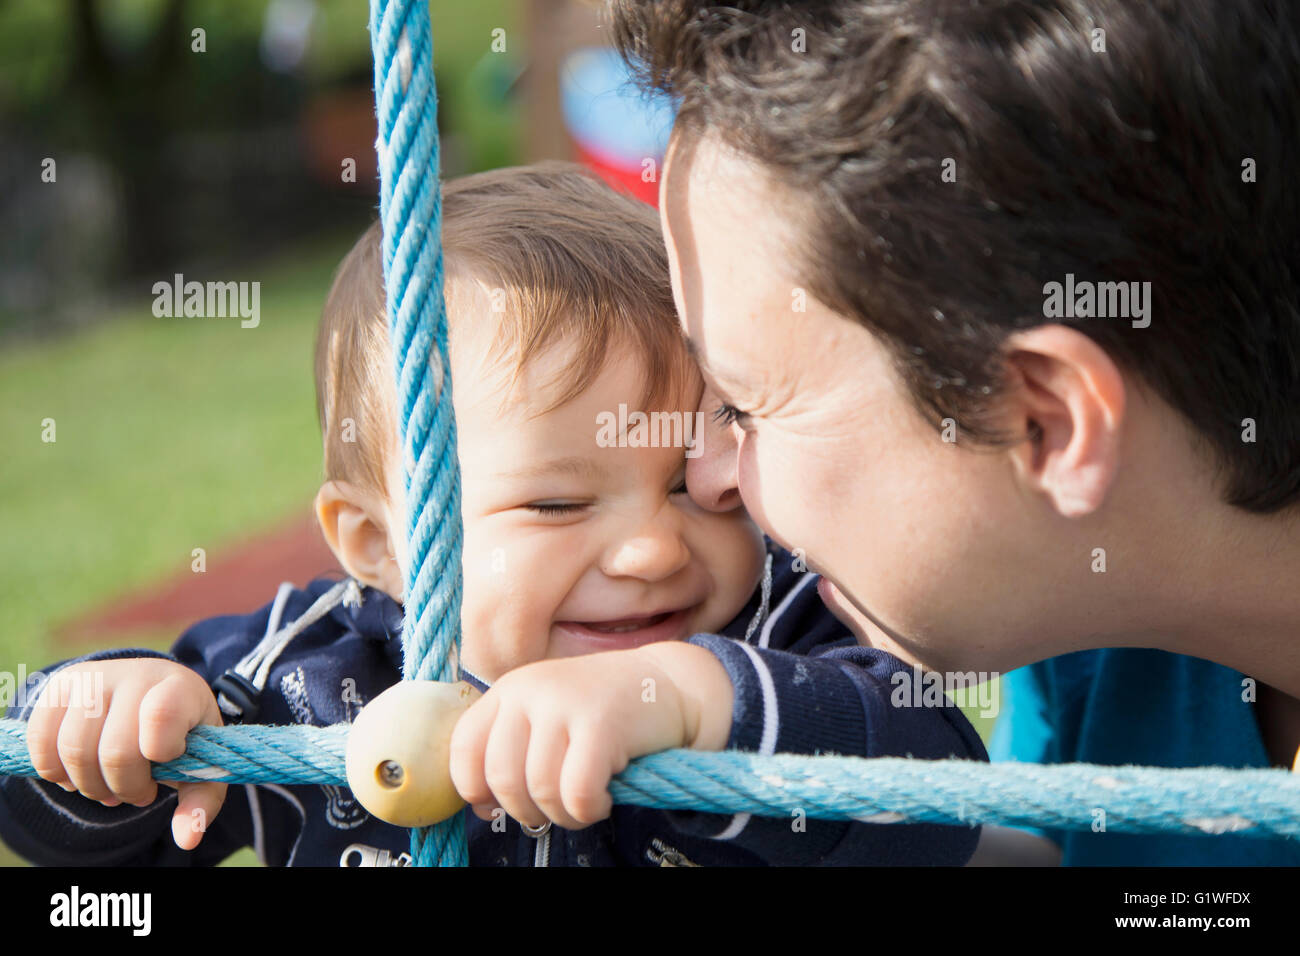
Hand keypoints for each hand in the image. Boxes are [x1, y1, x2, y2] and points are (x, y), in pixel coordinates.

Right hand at [26, 658, 227, 850]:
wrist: (152, 692)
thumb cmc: (181, 734)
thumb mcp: (202, 762)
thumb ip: (201, 800)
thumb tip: (188, 838)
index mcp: (179, 688)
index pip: (162, 715)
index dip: (158, 751)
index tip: (167, 760)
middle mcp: (134, 675)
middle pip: (114, 751)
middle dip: (124, 787)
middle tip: (137, 792)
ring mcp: (93, 678)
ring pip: (73, 750)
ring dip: (89, 785)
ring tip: (108, 786)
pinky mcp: (58, 687)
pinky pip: (41, 742)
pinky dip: (55, 772)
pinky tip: (78, 773)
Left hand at [448, 642, 732, 830]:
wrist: (671, 683)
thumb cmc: (605, 711)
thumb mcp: (548, 717)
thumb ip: (512, 751)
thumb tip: (481, 807)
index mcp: (510, 688)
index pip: (464, 747)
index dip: (474, 788)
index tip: (497, 805)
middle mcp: (530, 690)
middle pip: (501, 778)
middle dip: (525, 811)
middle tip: (554, 810)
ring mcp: (565, 704)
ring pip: (539, 790)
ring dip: (562, 815)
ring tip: (583, 804)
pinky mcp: (600, 724)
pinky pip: (576, 793)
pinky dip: (587, 810)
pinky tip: (603, 799)